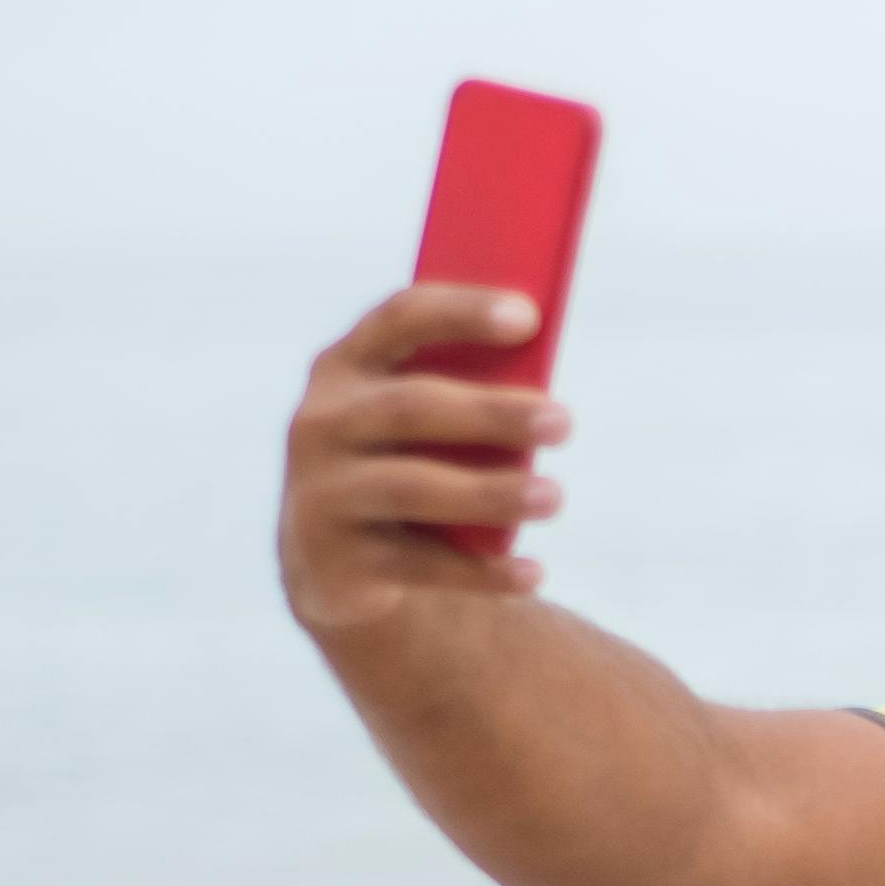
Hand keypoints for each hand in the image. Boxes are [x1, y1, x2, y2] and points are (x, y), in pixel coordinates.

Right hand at [279, 281, 571, 638]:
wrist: (337, 563)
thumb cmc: (406, 464)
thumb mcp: (423, 422)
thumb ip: (466, 392)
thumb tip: (544, 397)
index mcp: (345, 367)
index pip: (399, 319)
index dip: (462, 312)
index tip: (529, 316)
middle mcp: (321, 424)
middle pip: (411, 407)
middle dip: (491, 413)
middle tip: (564, 421)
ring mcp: (321, 494)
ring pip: (413, 488)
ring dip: (490, 492)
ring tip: (554, 496)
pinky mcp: (335, 562)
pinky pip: (420, 564)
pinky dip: (482, 571)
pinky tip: (533, 573)